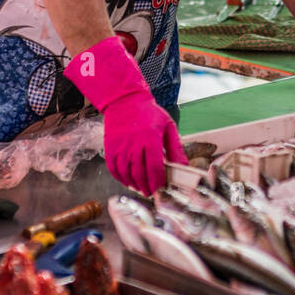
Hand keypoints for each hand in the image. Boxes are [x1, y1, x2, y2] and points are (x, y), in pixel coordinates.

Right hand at [65, 36, 186, 194]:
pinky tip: (127, 181)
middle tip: (151, 193)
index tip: (161, 189)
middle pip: (140, 173)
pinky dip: (119, 178)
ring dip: (133, 184)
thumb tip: (184, 166)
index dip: (158, 182)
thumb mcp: (167, 126)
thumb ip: (175, 147)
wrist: (124, 100)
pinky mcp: (110, 147)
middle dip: (146, 187)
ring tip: (140, 188)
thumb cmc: (148, 113)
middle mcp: (134, 144)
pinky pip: (113, 168)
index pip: (155, 168)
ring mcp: (120, 146)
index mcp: (151, 138)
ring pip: (126, 173)